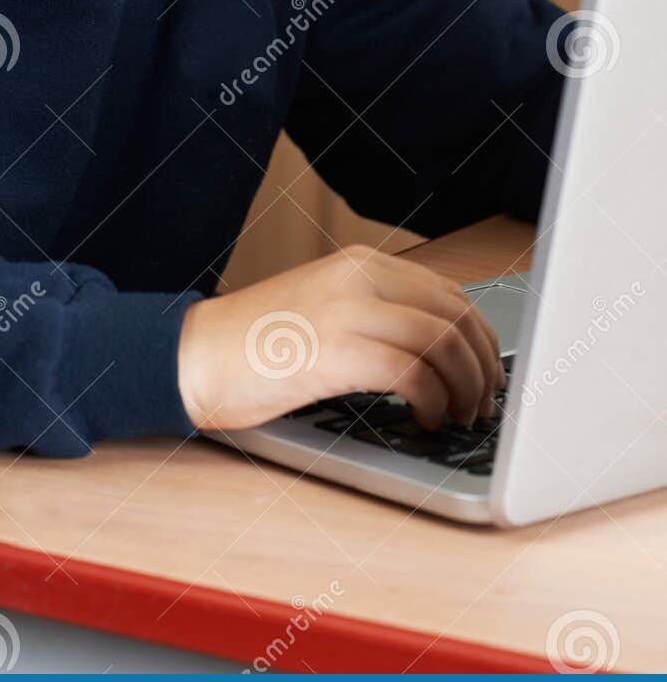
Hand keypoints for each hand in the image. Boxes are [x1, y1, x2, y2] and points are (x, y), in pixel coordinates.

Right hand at [178, 243, 506, 432]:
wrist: (194, 356)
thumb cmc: (257, 345)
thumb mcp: (326, 309)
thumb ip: (378, 315)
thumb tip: (443, 353)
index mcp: (362, 263)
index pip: (450, 294)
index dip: (482, 339)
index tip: (487, 374)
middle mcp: (360, 276)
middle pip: (456, 315)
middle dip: (482, 366)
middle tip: (483, 404)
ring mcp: (346, 309)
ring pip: (442, 341)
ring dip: (465, 388)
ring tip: (459, 417)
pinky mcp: (334, 350)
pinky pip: (412, 372)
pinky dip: (433, 400)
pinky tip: (426, 419)